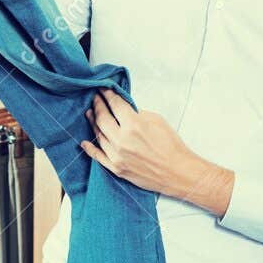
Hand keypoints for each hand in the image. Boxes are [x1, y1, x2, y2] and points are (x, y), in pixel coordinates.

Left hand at [82, 90, 232, 214]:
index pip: (114, 105)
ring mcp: (117, 155)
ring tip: (90, 114)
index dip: (107, 95)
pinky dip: (90, 149)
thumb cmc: (172, 147)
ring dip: (92, 123)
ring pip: (98, 135)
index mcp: (134, 124)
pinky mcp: (117, 168)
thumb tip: (125, 110)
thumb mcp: (157, 120)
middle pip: (102, 118)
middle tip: (95, 99)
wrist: (178, 172)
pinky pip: (98, 157)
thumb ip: (138, 113)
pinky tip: (85, 142)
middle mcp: (122, 140)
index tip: (103, 90)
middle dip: (97, 105)